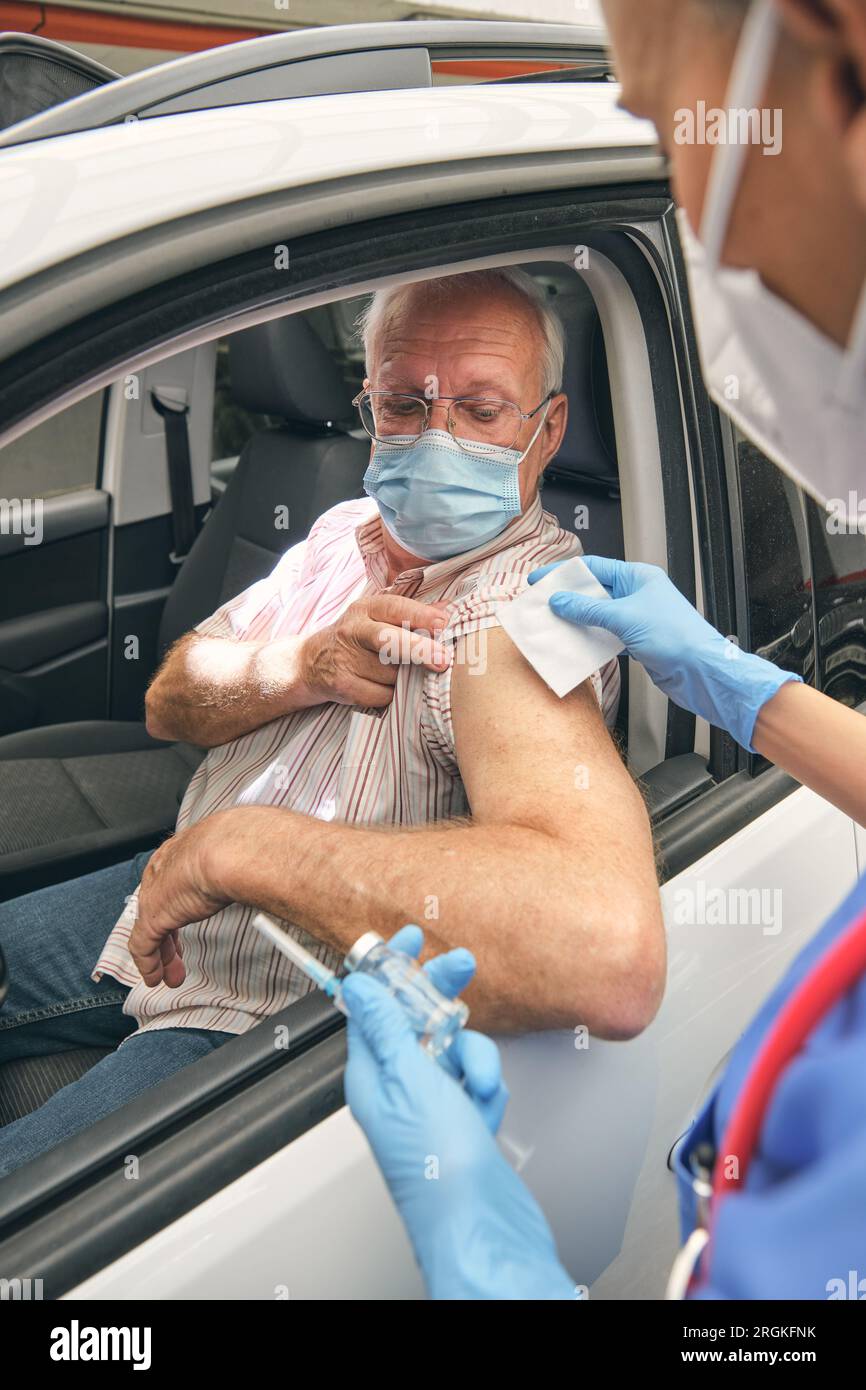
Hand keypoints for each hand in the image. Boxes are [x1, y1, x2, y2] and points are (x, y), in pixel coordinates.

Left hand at [131, 815, 230, 987]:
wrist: (226, 850)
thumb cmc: (238, 847)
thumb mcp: (236, 859)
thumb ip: (238, 872)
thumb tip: (259, 877)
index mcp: (181, 855)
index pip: (172, 889)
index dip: (178, 913)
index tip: (185, 930)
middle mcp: (163, 873)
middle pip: (159, 911)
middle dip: (169, 940)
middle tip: (177, 959)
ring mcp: (155, 895)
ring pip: (150, 932)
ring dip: (161, 957)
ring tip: (169, 977)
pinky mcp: (152, 916)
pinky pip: (143, 946)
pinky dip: (149, 964)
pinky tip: (154, 978)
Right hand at [299, 595, 450, 708]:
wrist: (312, 662)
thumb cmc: (358, 639)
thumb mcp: (379, 618)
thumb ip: (413, 615)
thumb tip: (450, 611)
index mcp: (367, 608)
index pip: (396, 608)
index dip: (422, 616)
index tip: (445, 625)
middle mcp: (354, 630)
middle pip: (388, 641)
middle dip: (419, 650)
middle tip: (443, 661)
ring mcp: (346, 659)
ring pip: (391, 674)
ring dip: (406, 678)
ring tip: (401, 673)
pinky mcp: (343, 685)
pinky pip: (381, 695)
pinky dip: (391, 695)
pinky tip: (384, 687)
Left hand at [342, 926, 574, 1299]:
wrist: (483, 1225)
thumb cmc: (439, 1169)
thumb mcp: (409, 1080)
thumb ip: (387, 1027)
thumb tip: (358, 983)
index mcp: (371, 1077)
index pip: (372, 1007)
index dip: (388, 970)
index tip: (406, 937)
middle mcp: (398, 1090)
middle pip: (416, 1021)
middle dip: (441, 997)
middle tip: (461, 965)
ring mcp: (433, 1107)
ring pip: (454, 1048)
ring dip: (473, 1056)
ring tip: (477, 1082)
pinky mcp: (464, 1122)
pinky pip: (477, 1081)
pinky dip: (487, 1087)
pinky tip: (487, 1106)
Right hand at [530, 556, 799, 751]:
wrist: (701, 672)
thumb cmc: (673, 636)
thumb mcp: (624, 618)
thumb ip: (589, 609)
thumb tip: (559, 600)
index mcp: (638, 577)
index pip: (594, 567)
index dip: (564, 573)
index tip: (538, 579)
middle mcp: (638, 594)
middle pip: (594, 591)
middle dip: (567, 599)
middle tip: (539, 605)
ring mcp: (638, 618)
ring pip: (599, 616)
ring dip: (577, 621)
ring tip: (550, 626)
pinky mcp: (638, 641)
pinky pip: (607, 636)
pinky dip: (591, 640)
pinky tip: (573, 646)